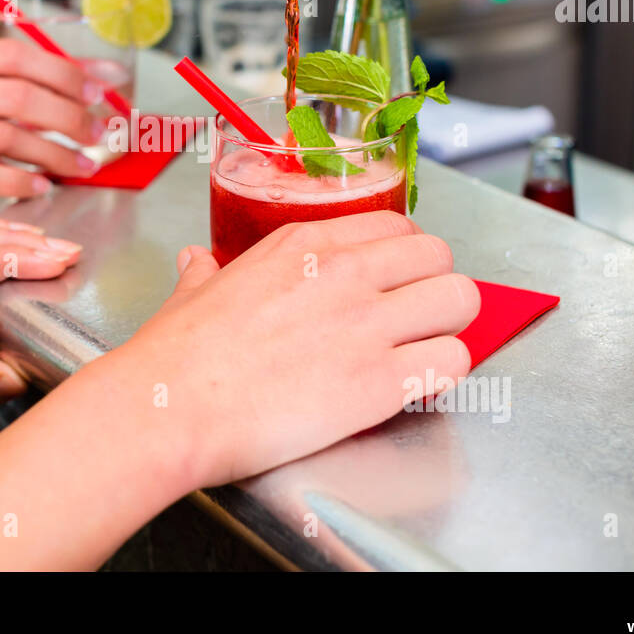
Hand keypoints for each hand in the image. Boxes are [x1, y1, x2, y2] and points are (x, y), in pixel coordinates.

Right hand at [0, 37, 104, 201]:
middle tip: (100, 134)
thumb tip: (23, 84)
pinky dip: (14, 181)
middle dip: (72, 115)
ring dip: (54, 152)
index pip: (19, 57)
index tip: (103, 84)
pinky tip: (37, 189)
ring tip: (82, 165)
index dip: (69, 72)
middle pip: (24, 95)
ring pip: (7, 135)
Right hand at [96, 211, 479, 489]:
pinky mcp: (381, 383)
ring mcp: (367, 326)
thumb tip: (197, 262)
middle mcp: (345, 273)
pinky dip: (443, 373)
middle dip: (435, 285)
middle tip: (414, 316)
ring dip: (448, 326)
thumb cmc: (176, 355)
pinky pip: (455, 361)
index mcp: (304, 245)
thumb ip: (206, 272)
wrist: (172, 408)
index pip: (396, 225)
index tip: (393, 280)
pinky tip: (413, 385)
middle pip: (440, 255)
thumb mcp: (192, 292)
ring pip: (461, 300)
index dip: (403, 255)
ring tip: (421, 350)